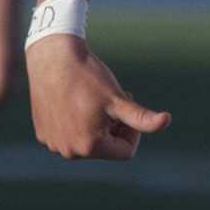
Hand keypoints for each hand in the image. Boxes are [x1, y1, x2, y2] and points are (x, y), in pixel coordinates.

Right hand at [26, 36, 171, 161]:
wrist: (52, 57)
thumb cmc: (88, 77)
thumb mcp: (119, 100)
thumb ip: (142, 118)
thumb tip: (167, 121)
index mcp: (89, 147)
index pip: (125, 152)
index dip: (132, 131)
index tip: (127, 109)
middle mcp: (68, 151)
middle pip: (106, 148)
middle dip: (113, 129)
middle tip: (109, 104)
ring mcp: (53, 143)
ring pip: (88, 142)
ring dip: (96, 127)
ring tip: (92, 103)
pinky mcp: (42, 133)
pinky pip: (69, 135)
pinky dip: (77, 124)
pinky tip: (73, 102)